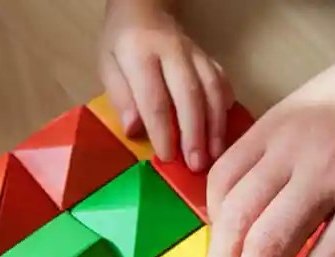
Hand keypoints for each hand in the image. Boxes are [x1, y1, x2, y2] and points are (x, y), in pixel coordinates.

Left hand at [99, 0, 232, 170]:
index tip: (166, 157)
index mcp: (140, 54)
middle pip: (189, 95)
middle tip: (197, 164)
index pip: (154, 98)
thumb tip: (134, 129)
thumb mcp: (108, 66)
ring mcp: (195, 53)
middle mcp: (172, 51)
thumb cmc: (121, 43)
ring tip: (215, 154)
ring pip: (212, 89)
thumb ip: (121, 97)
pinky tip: (226, 128)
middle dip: (195, 133)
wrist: (144, 8)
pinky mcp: (209, 57)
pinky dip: (226, 106)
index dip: (162, 131)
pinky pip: (222, 81)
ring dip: (216, 125)